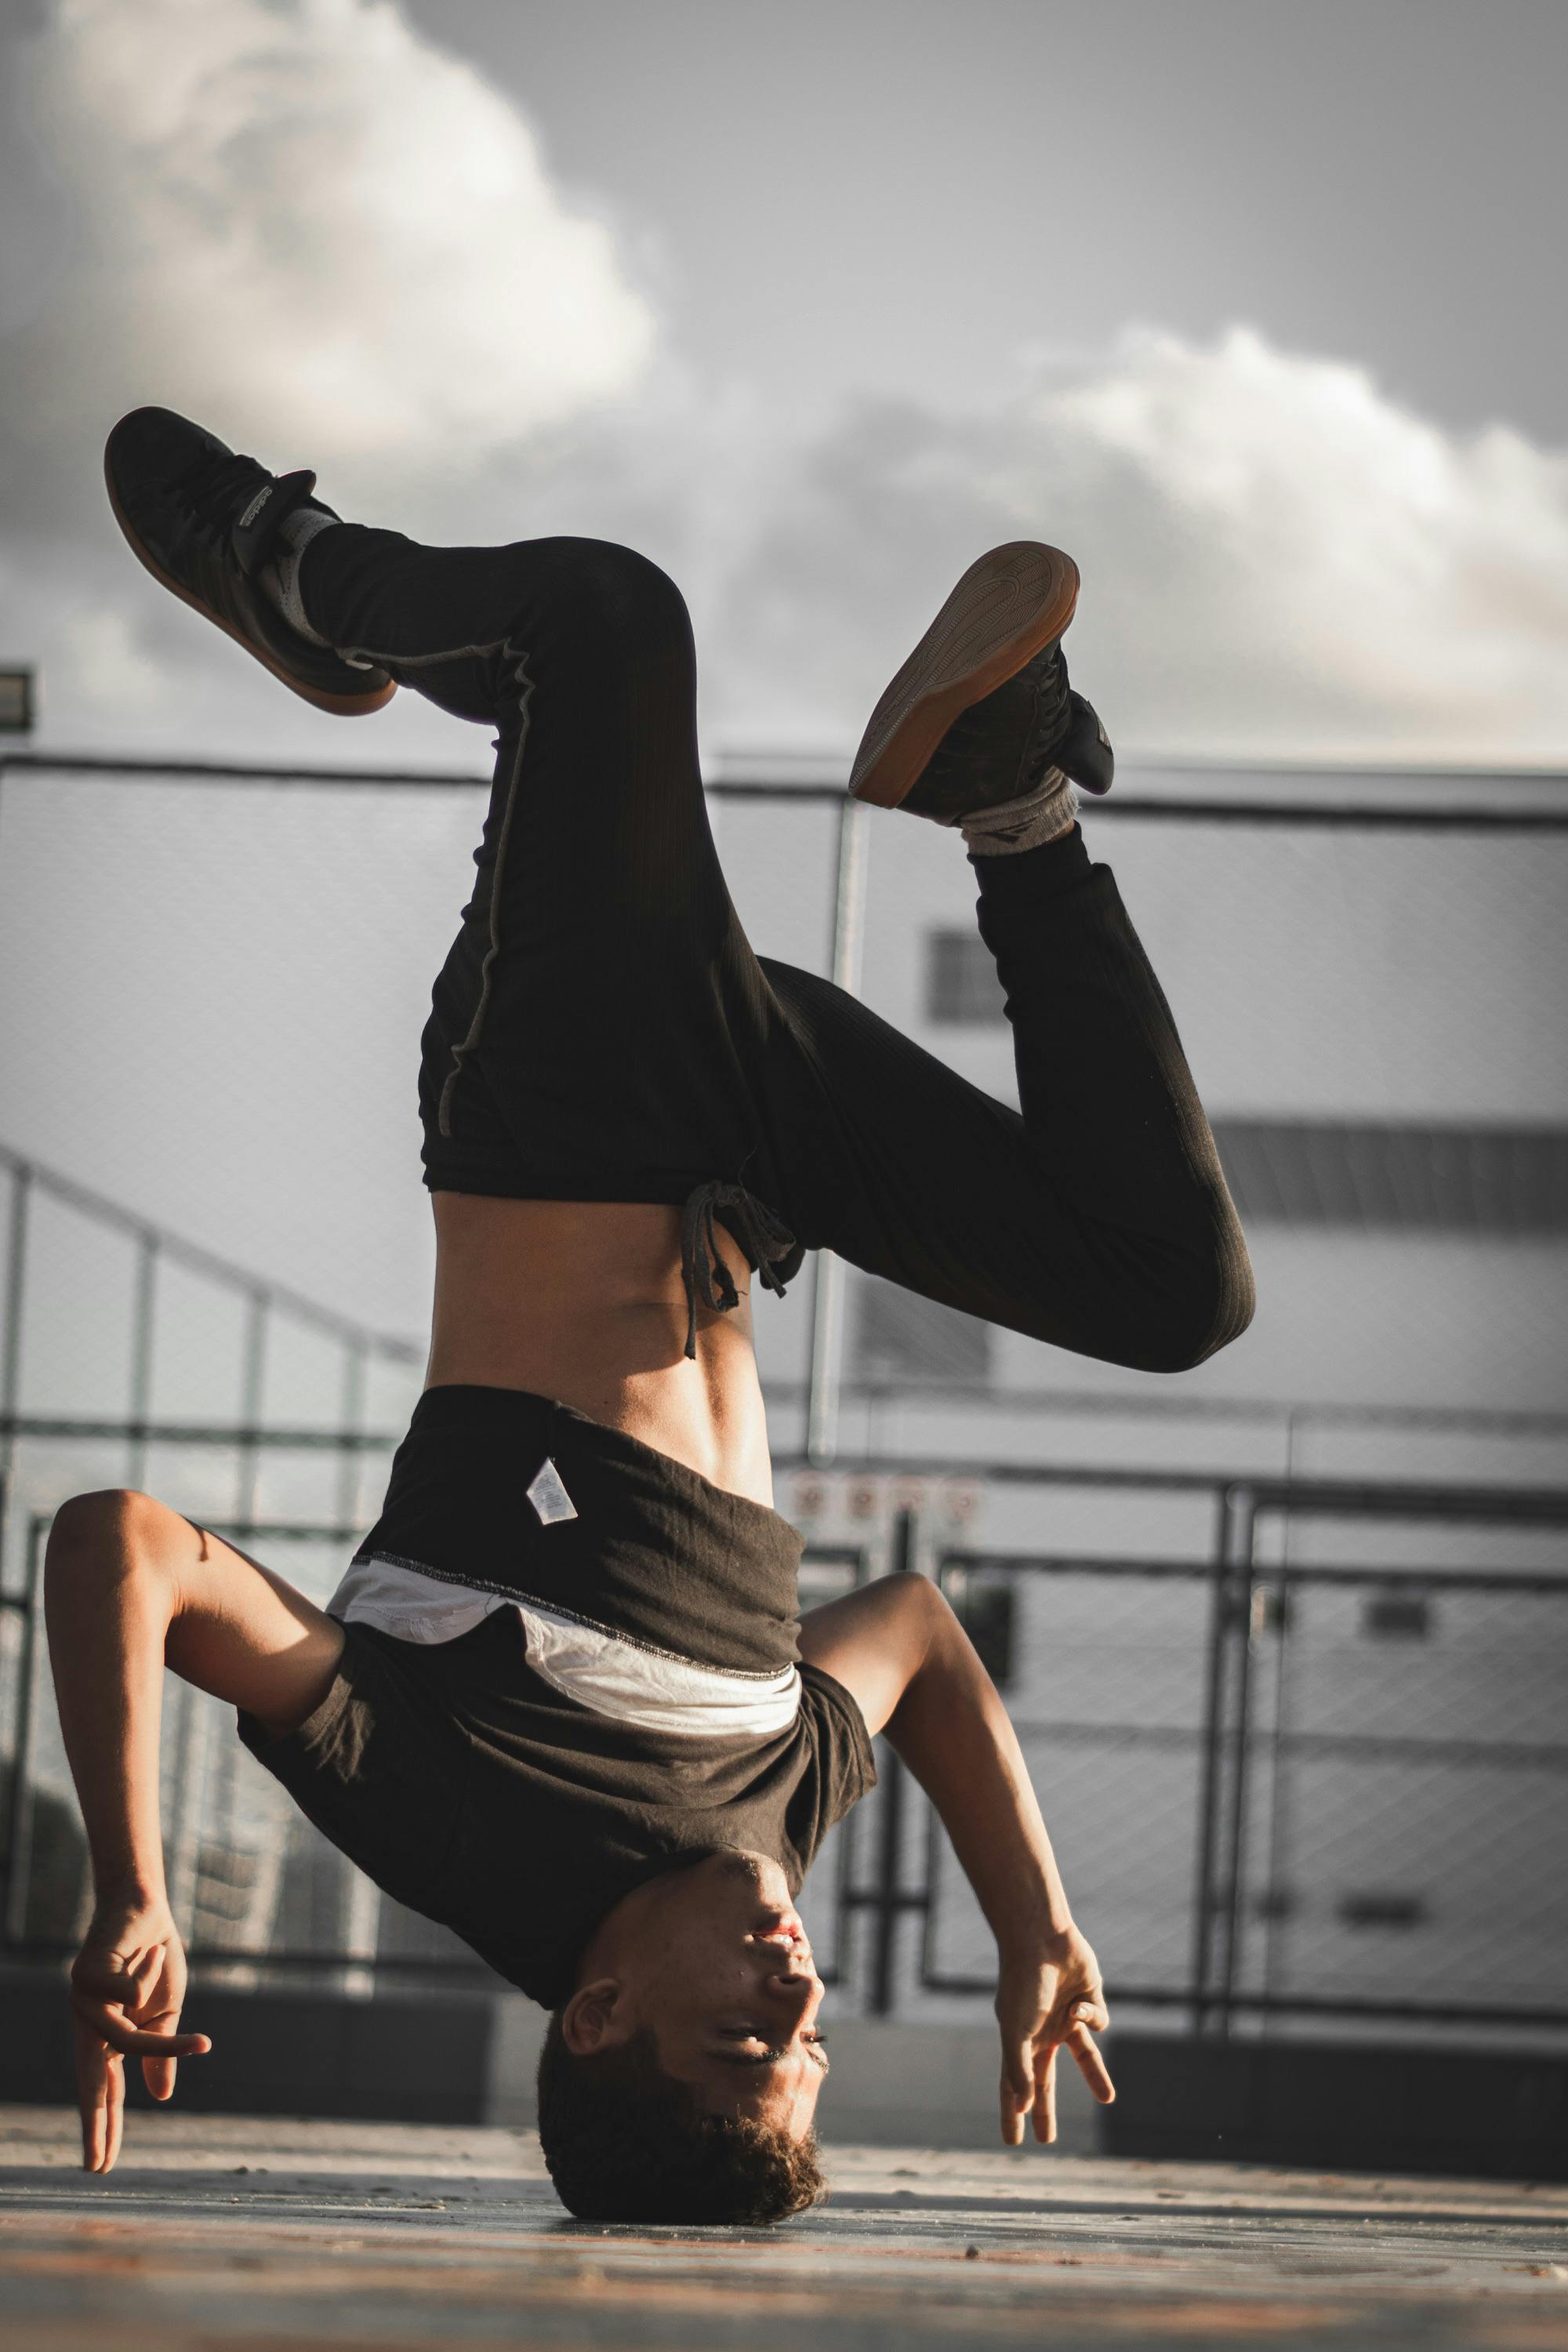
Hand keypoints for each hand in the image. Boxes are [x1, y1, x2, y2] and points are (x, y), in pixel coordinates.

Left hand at [69, 1903, 210, 2171]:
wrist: (145, 1907)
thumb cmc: (154, 1957)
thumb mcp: (166, 2011)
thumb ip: (159, 2052)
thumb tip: (160, 2098)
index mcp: (104, 2039)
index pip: (103, 2093)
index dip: (104, 2128)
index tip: (102, 2168)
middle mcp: (87, 2026)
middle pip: (89, 2084)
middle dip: (96, 2124)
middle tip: (95, 2166)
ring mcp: (82, 2002)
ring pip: (124, 2038)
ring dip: (164, 2037)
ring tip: (203, 2041)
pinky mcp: (84, 1974)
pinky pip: (124, 1992)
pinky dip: (146, 1975)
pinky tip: (150, 1955)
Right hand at [994, 1922, 1114, 2146]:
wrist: (1042, 1940)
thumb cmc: (1023, 1984)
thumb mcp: (1016, 2030)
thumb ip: (1018, 2069)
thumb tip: (1023, 2107)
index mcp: (1019, 2042)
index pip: (1013, 2086)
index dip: (1013, 2114)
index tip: (1012, 2141)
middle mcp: (1042, 2033)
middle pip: (1046, 2079)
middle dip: (1045, 2108)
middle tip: (1047, 2138)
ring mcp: (1066, 2018)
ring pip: (1084, 2056)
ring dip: (1096, 2076)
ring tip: (1108, 2098)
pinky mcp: (1090, 2002)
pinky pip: (1097, 2022)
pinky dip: (1091, 2019)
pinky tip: (1079, 2006)